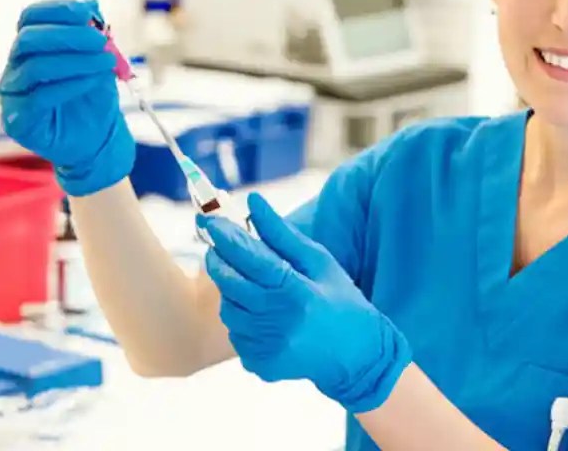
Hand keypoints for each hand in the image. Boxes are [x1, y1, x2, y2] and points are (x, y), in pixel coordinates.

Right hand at [0, 0, 135, 196]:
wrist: (96, 139)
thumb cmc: (93, 95)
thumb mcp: (98, 57)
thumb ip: (92, 31)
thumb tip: (90, 2)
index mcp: (29, 47)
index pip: (29, 17)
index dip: (57, 9)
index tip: (88, 12)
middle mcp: (13, 68)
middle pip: (27, 39)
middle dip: (67, 35)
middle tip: (100, 40)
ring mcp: (12, 95)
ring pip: (36, 67)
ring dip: (76, 60)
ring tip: (106, 62)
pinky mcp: (18, 122)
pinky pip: (40, 97)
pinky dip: (72, 84)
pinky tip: (95, 80)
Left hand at [199, 193, 411, 412]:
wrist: (357, 356)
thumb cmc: (341, 301)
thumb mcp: (320, 262)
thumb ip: (282, 234)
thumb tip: (253, 202)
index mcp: (298, 293)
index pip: (252, 259)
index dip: (227, 238)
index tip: (210, 220)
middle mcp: (280, 323)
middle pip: (230, 284)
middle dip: (218, 260)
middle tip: (219, 247)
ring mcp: (267, 348)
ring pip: (228, 310)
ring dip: (233, 293)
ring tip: (257, 288)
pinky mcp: (260, 364)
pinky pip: (236, 334)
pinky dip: (243, 320)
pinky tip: (265, 318)